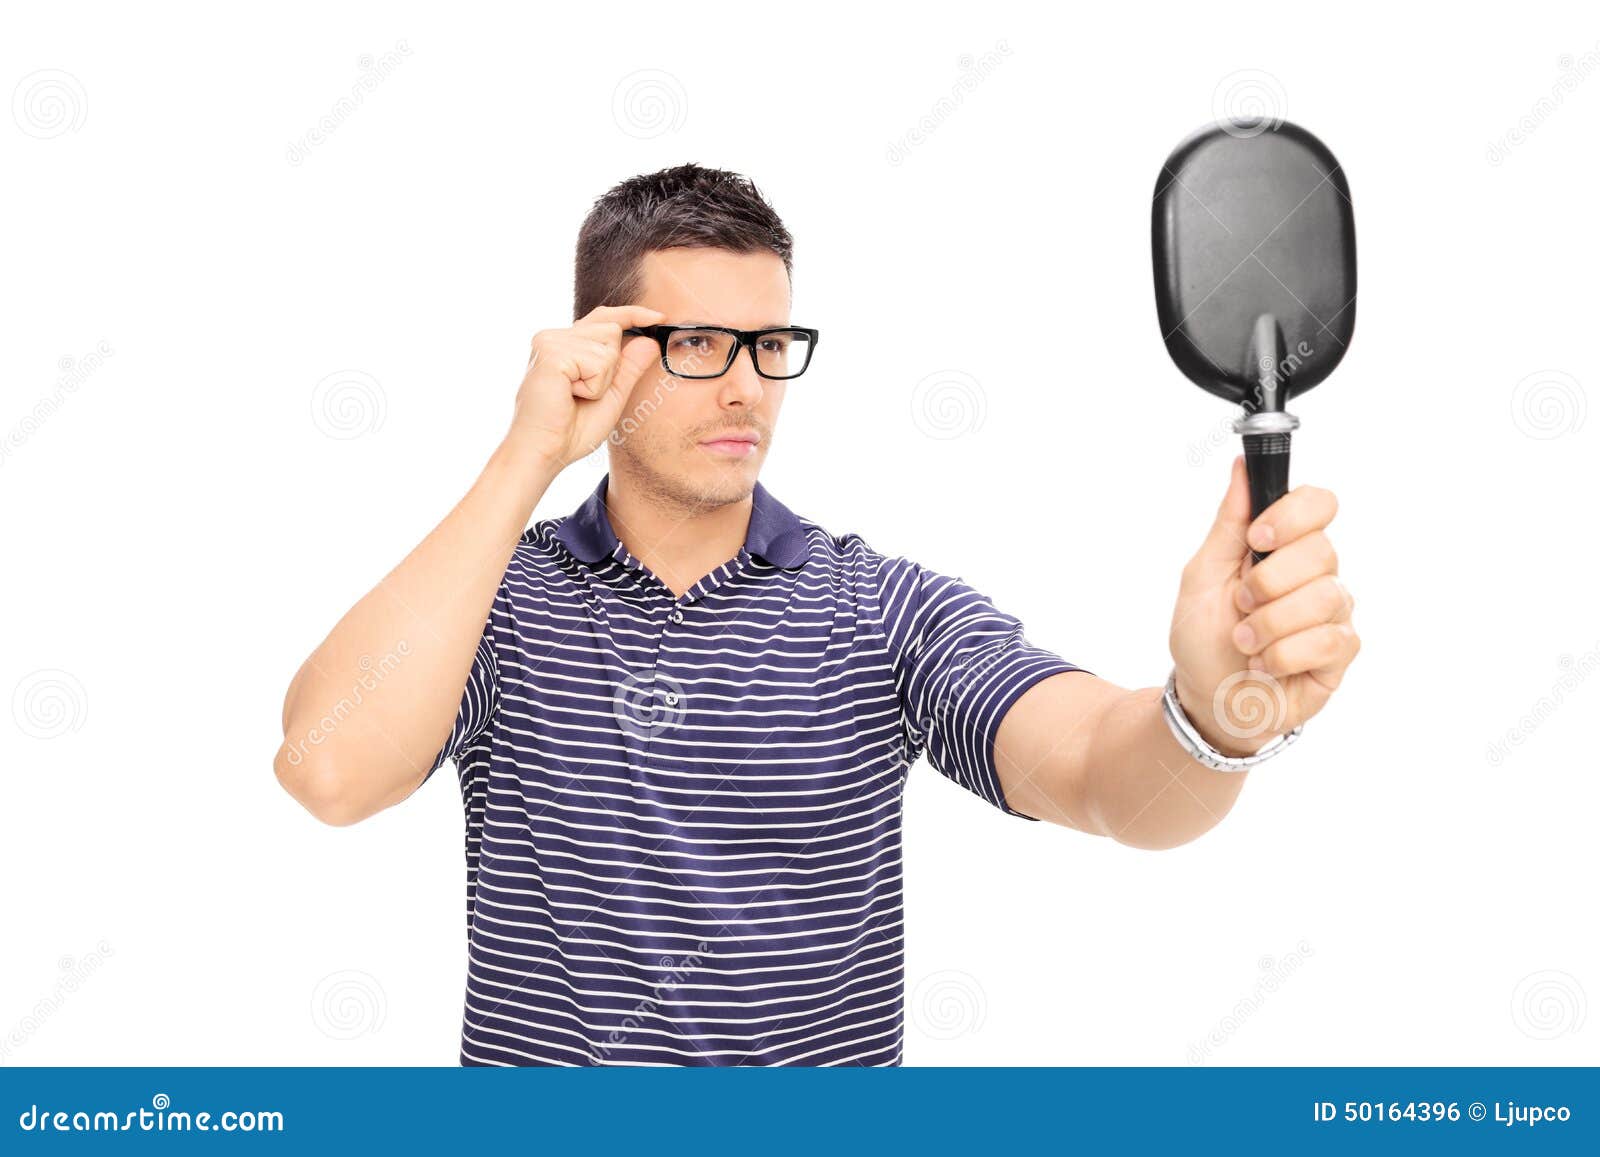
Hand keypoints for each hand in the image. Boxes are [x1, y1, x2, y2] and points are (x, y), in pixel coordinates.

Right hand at [508, 304, 665, 467]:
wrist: (545, 451)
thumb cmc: (571, 430)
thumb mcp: (611, 396)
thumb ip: (629, 368)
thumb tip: (650, 342)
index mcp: (565, 344)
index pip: (604, 318)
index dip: (633, 314)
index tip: (660, 316)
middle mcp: (554, 337)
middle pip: (612, 329)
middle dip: (612, 368)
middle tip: (584, 393)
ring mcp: (550, 341)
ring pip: (608, 344)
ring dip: (602, 379)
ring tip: (574, 396)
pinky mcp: (551, 353)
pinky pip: (598, 361)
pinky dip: (593, 386)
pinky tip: (569, 396)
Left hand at [1167, 455, 1359, 757]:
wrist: (1206, 698)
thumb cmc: (1203, 638)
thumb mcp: (1202, 576)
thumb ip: (1228, 523)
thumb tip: (1242, 467)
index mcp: (1284, 547)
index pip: (1319, 504)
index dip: (1293, 516)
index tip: (1258, 537)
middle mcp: (1316, 574)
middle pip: (1321, 550)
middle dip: (1267, 582)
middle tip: (1240, 604)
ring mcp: (1332, 613)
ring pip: (1324, 597)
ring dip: (1268, 624)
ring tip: (1244, 641)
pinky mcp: (1340, 654)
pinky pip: (1328, 640)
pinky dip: (1282, 654)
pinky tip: (1263, 664)